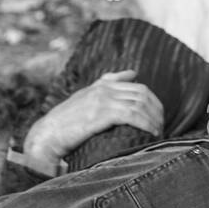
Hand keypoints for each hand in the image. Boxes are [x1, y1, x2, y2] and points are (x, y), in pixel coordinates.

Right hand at [23, 70, 164, 162]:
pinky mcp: (101, 114)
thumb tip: (133, 73)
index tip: (157, 116)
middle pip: (142, 94)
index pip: (137, 86)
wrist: (47, 134)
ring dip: (154, 119)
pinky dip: (146, 124)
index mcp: (101, 85)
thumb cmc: (65, 122)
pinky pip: (132, 115)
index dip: (152, 101)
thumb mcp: (85, 98)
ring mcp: (102, 100)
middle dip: (157, 111)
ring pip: (140, 104)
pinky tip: (151, 133)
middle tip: (161, 126)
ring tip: (158, 132)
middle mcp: (103, 89)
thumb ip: (106, 84)